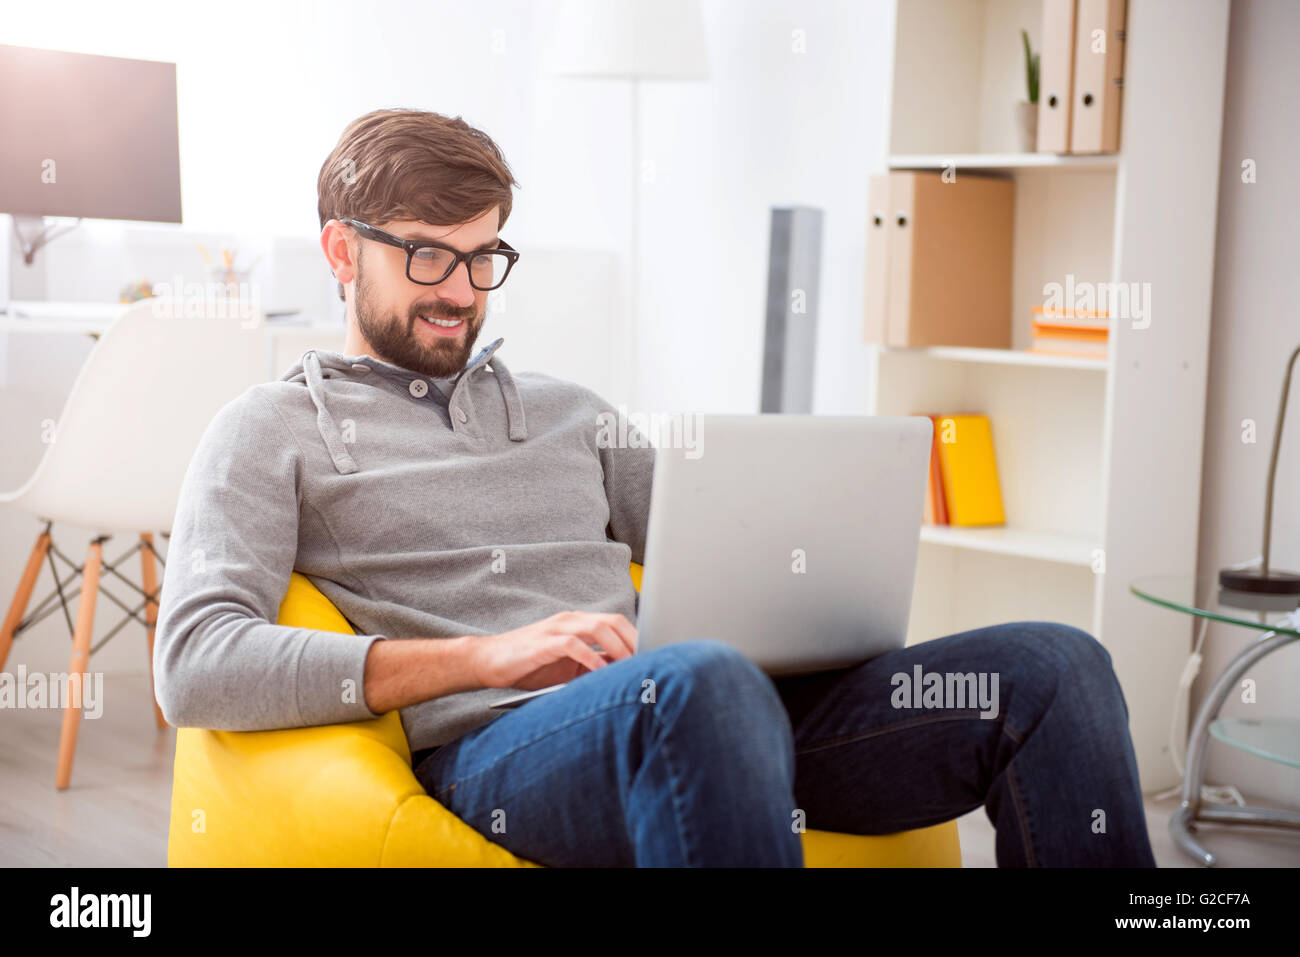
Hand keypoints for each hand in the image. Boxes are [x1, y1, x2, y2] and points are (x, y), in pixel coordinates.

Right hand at [468, 610, 637, 690]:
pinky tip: (601, 673)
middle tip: (649, 664)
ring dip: (619, 648)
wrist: (488, 661)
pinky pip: (574, 645)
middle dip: (635, 641)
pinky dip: (591, 658)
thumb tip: (628, 673)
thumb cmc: (530, 666)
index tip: (656, 657)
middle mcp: (571, 620)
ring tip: (632, 668)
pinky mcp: (542, 643)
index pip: (618, 623)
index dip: (638, 638)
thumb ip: (595, 663)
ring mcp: (556, 628)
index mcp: (579, 623)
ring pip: (598, 628)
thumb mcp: (568, 666)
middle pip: (613, 621)